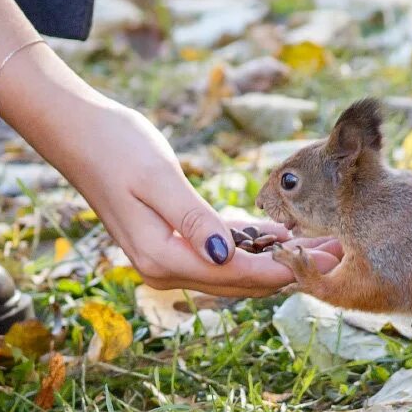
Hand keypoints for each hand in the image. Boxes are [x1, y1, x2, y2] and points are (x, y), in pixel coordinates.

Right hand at [68, 101, 341, 296]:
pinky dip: (248, 245)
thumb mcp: (158, 178)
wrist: (75, 130)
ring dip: (274, 258)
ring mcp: (164, 257)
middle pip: (238, 280)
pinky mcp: (167, 240)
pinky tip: (276, 234)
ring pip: (231, 269)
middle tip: (336, 253)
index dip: (284, 270)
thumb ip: (194, 220)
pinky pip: (217, 252)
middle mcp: (163, 267)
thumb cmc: (115, 146)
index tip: (325, 262)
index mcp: (161, 257)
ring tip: (318, 243)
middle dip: (289, 269)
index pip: (236, 275)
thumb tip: (228, 255)